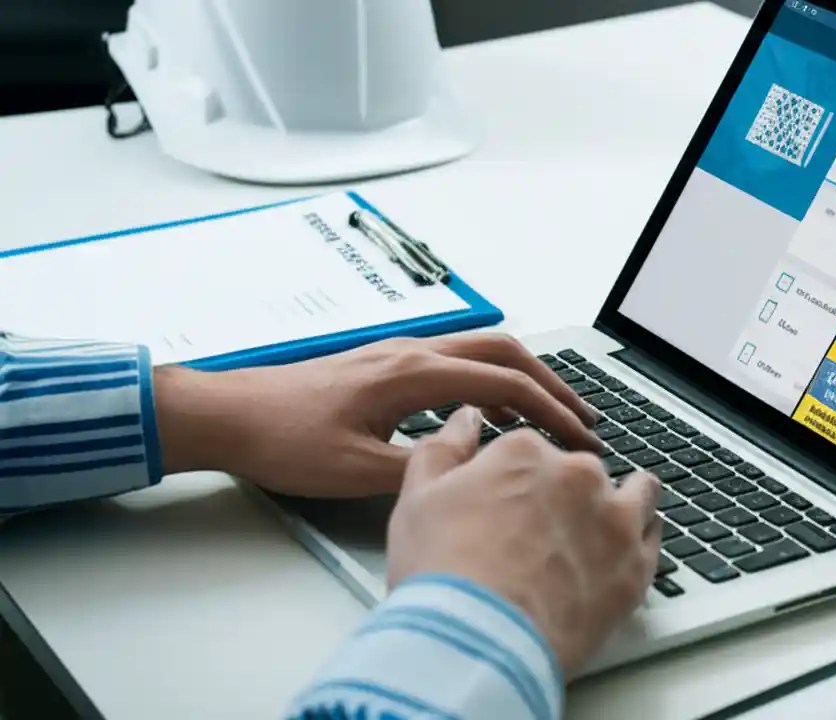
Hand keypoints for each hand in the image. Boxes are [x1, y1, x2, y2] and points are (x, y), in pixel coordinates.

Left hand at [154, 333, 601, 496]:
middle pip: (503, 350)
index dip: (550, 409)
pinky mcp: (385, 363)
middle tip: (580, 417)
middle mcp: (412, 351)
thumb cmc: (285, 438)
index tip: (578, 436)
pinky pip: (454, 361)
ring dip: (520, 378)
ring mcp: (398, 352)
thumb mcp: (357, 470)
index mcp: (412, 373)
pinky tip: (488, 415)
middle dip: (549, 382)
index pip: (504, 382)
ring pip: (480, 351)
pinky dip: (488, 381)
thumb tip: (472, 470)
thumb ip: (423, 468)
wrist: (231, 413)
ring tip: (546, 415)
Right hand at [387, 407, 660, 674]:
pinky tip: (623, 553)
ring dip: (620, 504)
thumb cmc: (442, 573)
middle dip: (566, 494)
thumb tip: (466, 417)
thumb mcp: (416, 499)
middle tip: (542, 532)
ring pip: (636, 493)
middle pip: (580, 471)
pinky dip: (640, 540)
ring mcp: (614, 519)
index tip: (507, 505)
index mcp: (525, 452)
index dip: (516, 480)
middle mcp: (577, 475)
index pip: (528, 451)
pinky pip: (653, 538)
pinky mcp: (636, 566)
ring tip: (600, 530)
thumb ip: (443, 448)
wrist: (480, 639)